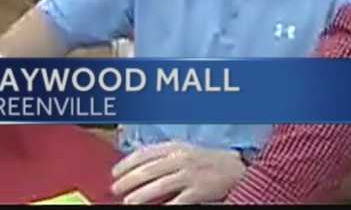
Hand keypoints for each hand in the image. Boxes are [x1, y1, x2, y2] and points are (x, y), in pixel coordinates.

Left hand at [111, 141, 246, 204]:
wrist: (236, 169)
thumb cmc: (207, 160)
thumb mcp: (185, 150)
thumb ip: (163, 156)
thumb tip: (137, 167)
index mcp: (176, 147)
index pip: (146, 152)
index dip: (127, 162)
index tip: (115, 172)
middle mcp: (182, 158)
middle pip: (149, 169)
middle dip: (129, 180)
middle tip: (115, 188)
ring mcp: (191, 174)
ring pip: (160, 185)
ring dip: (141, 194)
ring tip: (128, 201)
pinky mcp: (199, 190)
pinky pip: (178, 200)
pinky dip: (165, 206)